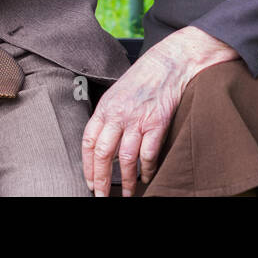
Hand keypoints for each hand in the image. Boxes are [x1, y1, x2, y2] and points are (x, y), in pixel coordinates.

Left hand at [82, 26, 236, 196]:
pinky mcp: (158, 124)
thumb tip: (105, 143)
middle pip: (103, 154)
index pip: (88, 142)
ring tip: (127, 193)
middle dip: (101, 180)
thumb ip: (110, 116)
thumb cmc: (144, 77)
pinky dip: (148, 169)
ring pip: (125, 159)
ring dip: (126, 180)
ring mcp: (138, 120)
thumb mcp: (118, 93)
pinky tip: (148, 177)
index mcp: (105, 107)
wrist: (171, 61)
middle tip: (101, 196)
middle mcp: (119, 115)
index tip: (89, 182)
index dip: (87, 165)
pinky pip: (149, 154)